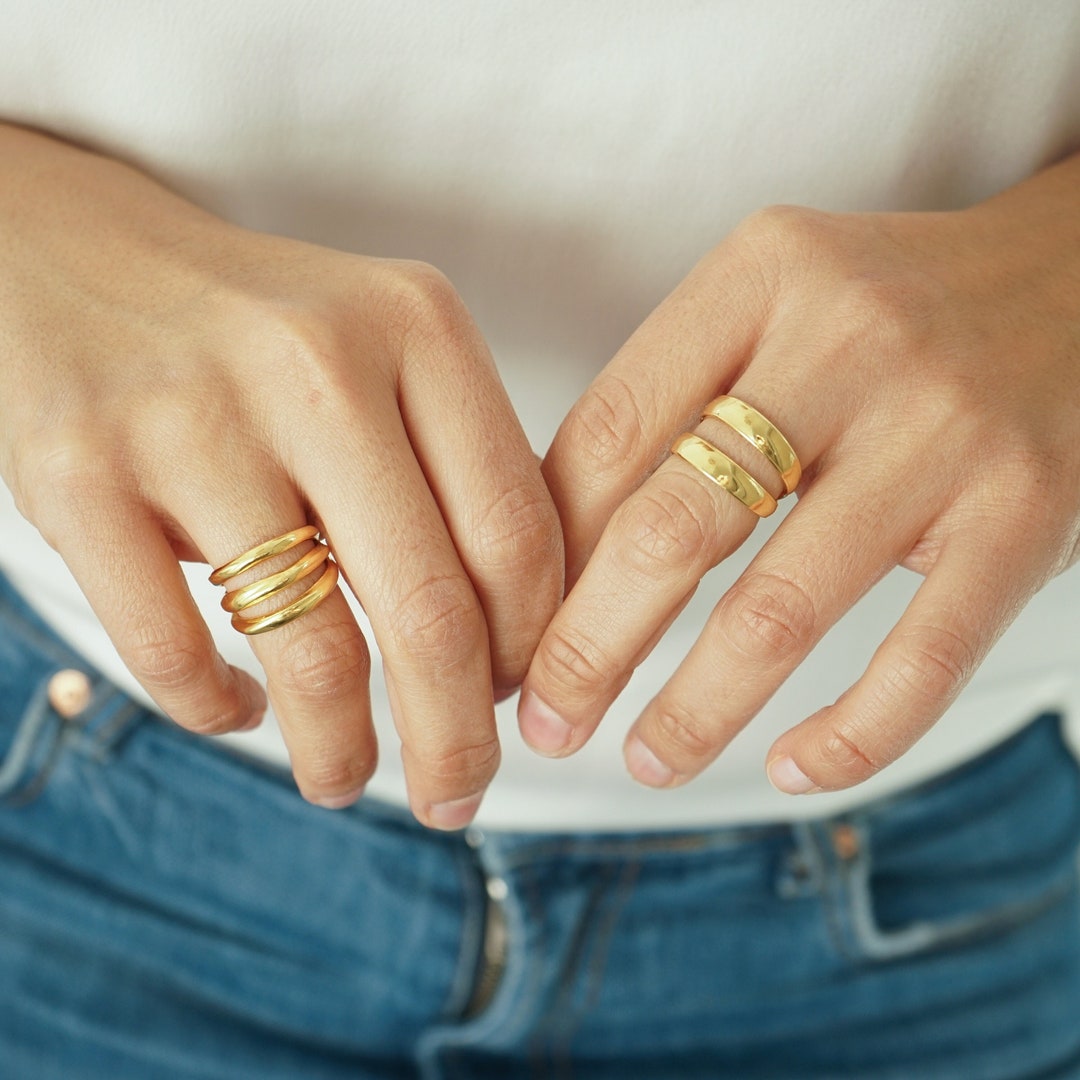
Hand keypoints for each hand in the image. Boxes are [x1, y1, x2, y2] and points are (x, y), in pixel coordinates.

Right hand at [0, 124, 562, 827]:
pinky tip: (240, 711)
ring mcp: (192, 417)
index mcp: (417, 328)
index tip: (512, 697)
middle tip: (457, 792)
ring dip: (342, 750)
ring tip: (346, 779)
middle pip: (434, 613)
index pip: (519, 535)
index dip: (530, 646)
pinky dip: (220, 712)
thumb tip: (514, 641)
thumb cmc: (258, 332)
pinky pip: (176, 654)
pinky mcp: (77, 471)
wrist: (66, 252)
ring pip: (313, 653)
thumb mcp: (383, 348)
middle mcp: (317, 362)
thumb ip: (457, 466)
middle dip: (458, 739)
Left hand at [520, 152, 1079, 794]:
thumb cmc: (884, 315)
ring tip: (646, 761)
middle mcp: (849, 342)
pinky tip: (792, 768)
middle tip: (548, 720)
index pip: (608, 433)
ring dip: (695, 710)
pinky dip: (849, 735)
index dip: (543, 552)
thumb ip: (670, 401)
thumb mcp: (769, 308)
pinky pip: (922, 659)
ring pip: (781, 610)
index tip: (513, 629)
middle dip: (589, 648)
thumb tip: (556, 558)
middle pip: (673, 527)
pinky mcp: (1026, 516)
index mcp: (760, 276)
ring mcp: (944, 433)